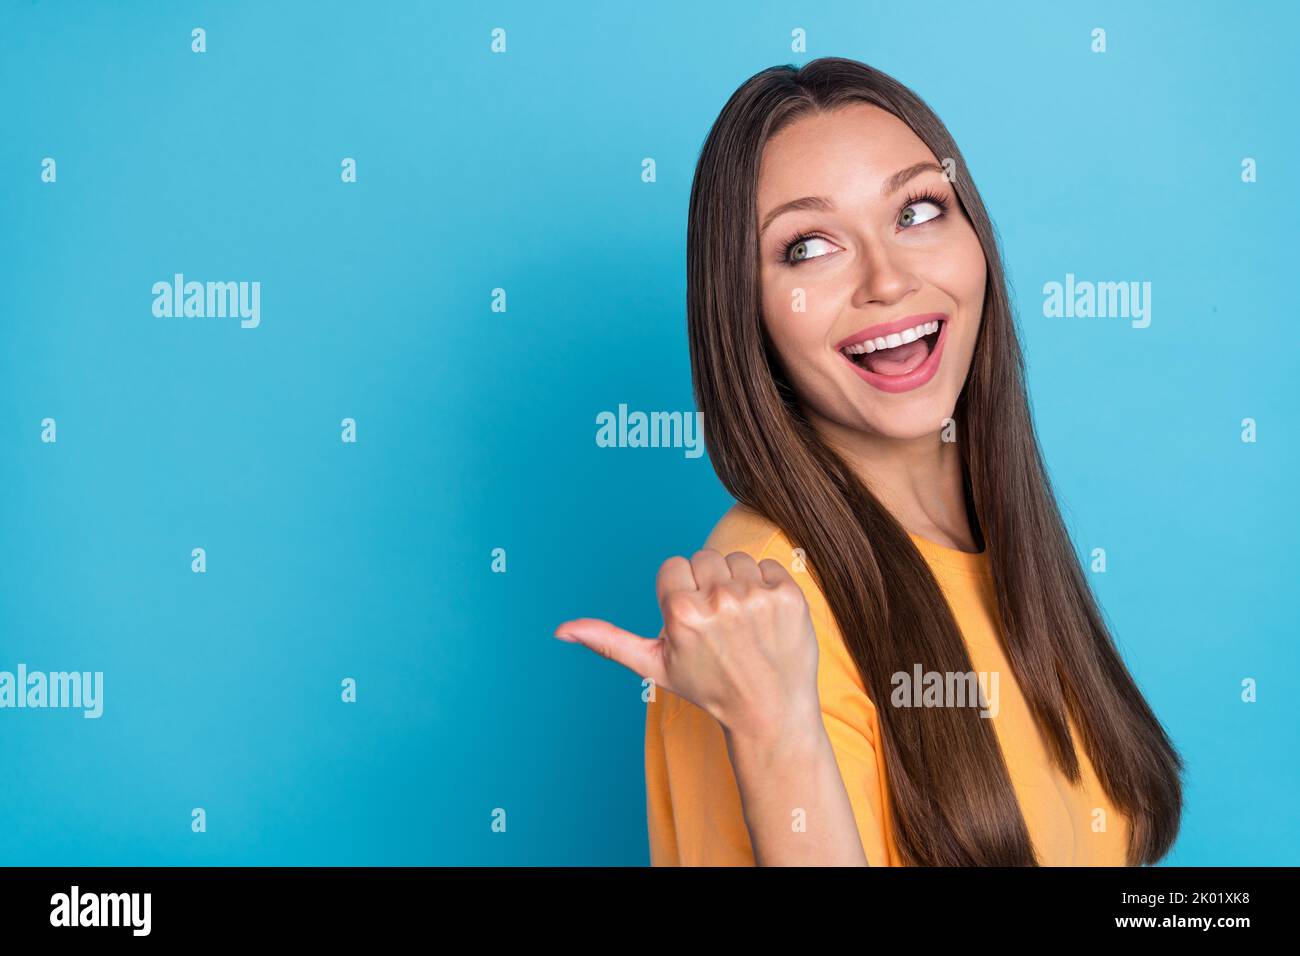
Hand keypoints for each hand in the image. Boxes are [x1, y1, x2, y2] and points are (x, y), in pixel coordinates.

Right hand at [554, 549, 820, 741]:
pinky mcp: (788, 595)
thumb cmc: (709, 688)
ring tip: (742, 622)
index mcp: (681, 613)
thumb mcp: (654, 666)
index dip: (680, 594)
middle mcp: (718, 600)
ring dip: (737, 583)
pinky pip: (767, 564)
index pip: (673, 566)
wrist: (769, 712)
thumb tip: (561, 630)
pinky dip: (766, 586)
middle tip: (719, 625)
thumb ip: (608, 640)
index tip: (692, 622)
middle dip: (707, 585)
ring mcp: (756, 596)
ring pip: (735, 558)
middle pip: (703, 558)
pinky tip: (765, 619)